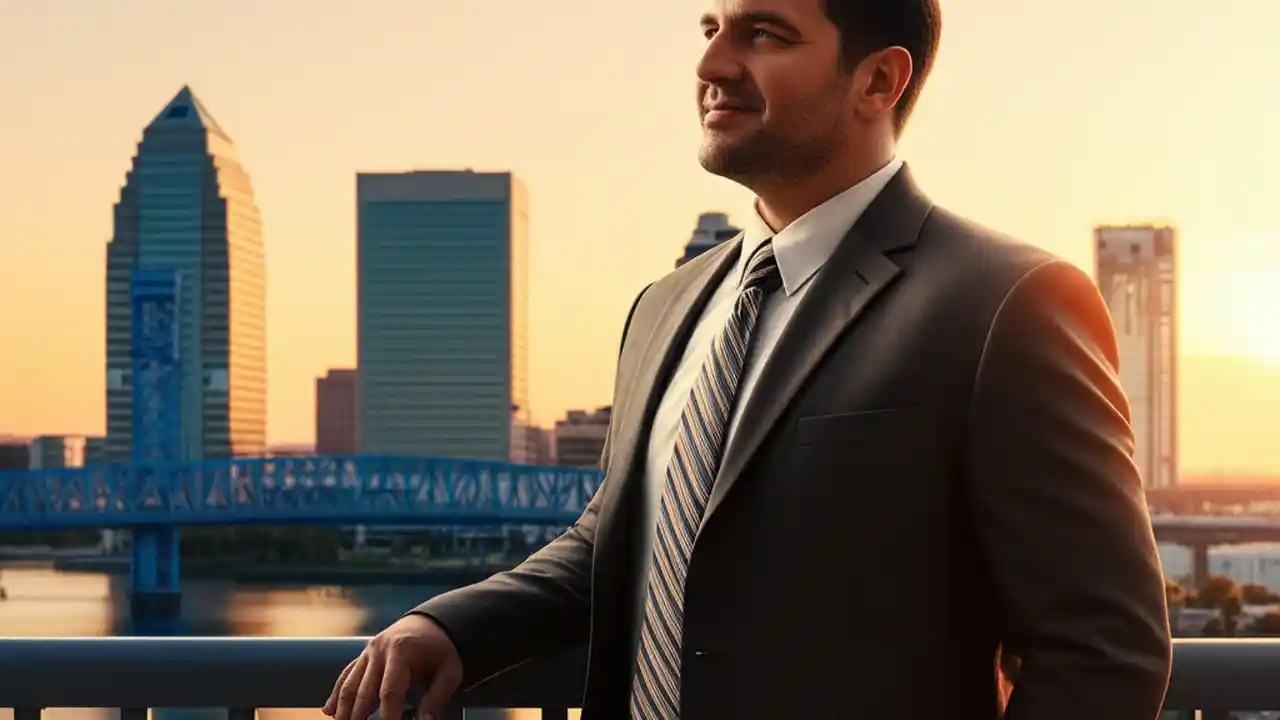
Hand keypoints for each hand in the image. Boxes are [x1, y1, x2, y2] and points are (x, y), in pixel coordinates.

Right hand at [322, 613, 463, 719]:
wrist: (431, 623)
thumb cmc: (442, 649)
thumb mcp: (450, 671)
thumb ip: (437, 698)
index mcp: (401, 651)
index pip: (390, 692)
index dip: (387, 716)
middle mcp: (379, 650)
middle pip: (363, 692)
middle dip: (358, 718)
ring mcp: (368, 652)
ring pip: (350, 685)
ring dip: (344, 710)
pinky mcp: (363, 656)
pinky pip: (346, 676)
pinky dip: (337, 694)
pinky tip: (329, 710)